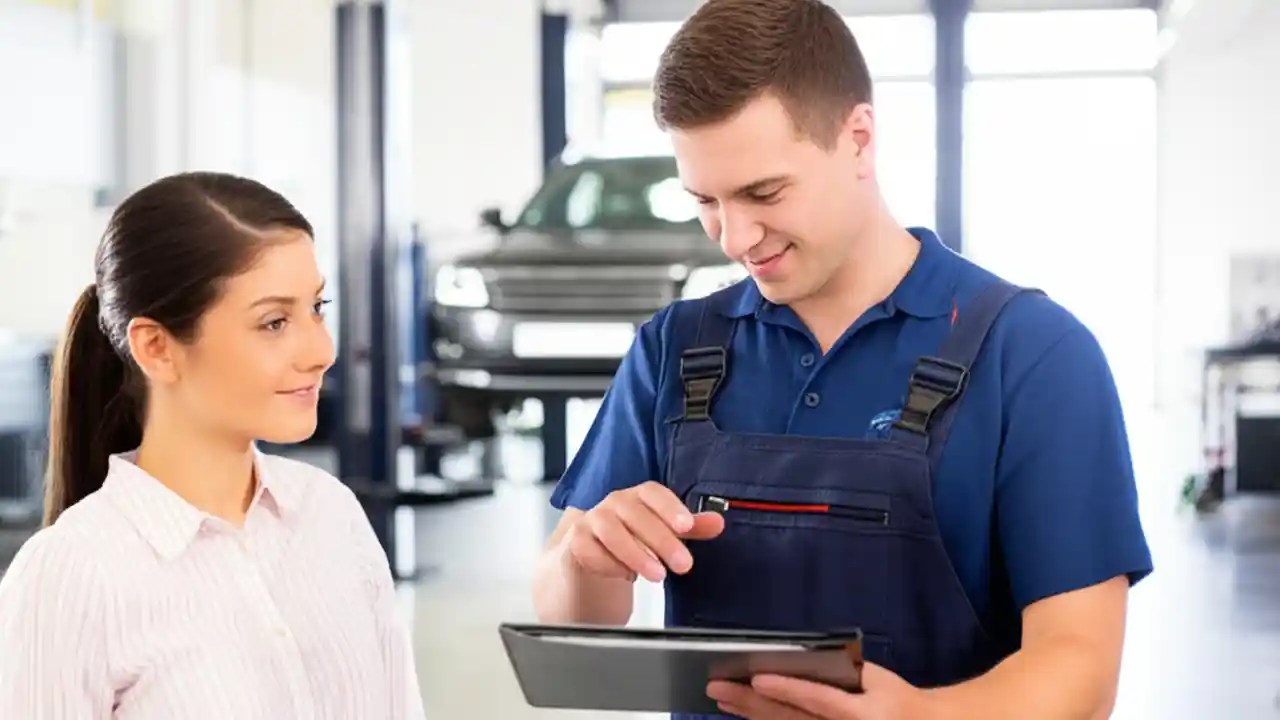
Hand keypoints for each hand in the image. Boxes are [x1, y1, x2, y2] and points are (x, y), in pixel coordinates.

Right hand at [564, 481, 724, 582]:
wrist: (589, 555)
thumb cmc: (631, 538)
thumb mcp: (664, 532)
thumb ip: (690, 527)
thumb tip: (718, 522)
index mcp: (637, 497)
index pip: (653, 493)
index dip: (670, 508)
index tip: (687, 526)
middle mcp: (613, 504)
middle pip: (635, 514)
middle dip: (662, 539)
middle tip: (683, 564)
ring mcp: (591, 521)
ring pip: (611, 530)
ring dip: (636, 554)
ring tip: (658, 575)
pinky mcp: (576, 543)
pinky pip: (589, 550)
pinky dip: (608, 564)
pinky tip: (625, 575)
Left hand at [706, 663, 936, 719]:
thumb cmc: (895, 699)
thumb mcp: (878, 679)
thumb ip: (843, 672)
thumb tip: (799, 661)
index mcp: (861, 714)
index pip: (817, 700)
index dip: (786, 689)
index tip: (756, 679)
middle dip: (750, 704)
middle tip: (717, 687)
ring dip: (749, 717)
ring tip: (722, 700)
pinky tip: (744, 716)